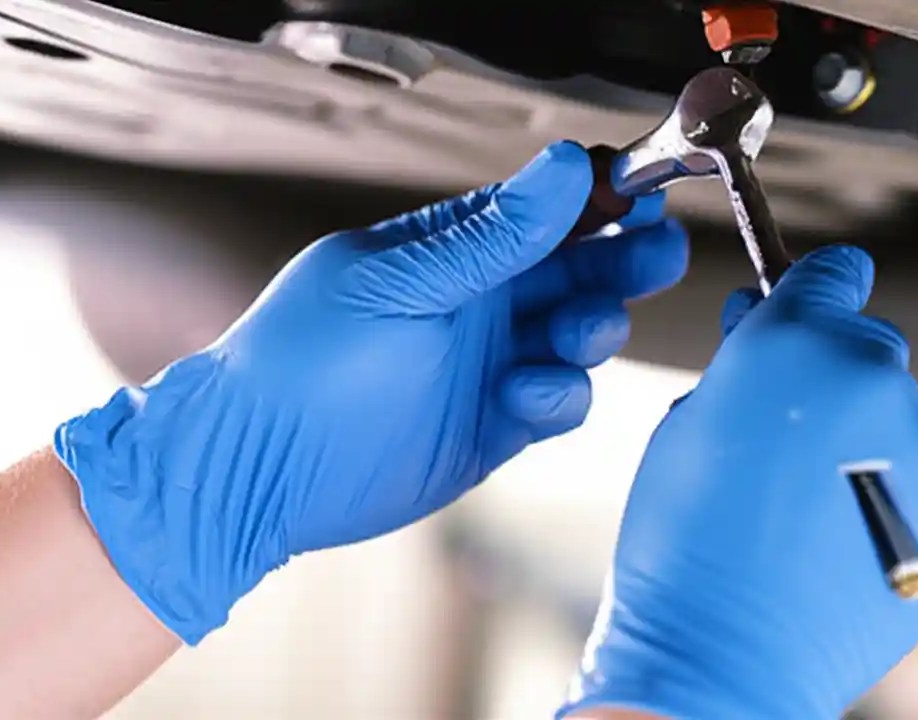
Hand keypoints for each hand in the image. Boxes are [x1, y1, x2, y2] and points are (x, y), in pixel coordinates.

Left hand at [55, 141, 688, 643]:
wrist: (260, 468)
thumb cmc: (304, 360)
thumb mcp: (401, 284)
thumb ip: (491, 237)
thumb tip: (563, 168)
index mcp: (450, 250)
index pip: (541, 211)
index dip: (597, 201)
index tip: (641, 195)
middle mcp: (477, 303)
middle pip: (575, 271)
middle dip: (620, 262)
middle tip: (657, 255)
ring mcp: (489, 364)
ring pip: (575, 337)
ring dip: (592, 329)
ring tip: (577, 331)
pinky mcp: (495, 425)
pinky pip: (555, 402)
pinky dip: (557, 396)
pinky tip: (528, 393)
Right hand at [560, 246, 917, 718]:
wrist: (723, 656)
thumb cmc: (683, 542)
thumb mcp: (685, 424)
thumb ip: (737, 363)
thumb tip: (758, 322)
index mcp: (791, 341)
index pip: (833, 273)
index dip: (814, 293)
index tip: (806, 313)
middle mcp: (871, 376)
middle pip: (870, 347)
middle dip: (834, 375)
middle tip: (789, 436)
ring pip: (900, 419)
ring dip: (866, 443)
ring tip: (811, 509)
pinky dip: (901, 499)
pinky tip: (850, 539)